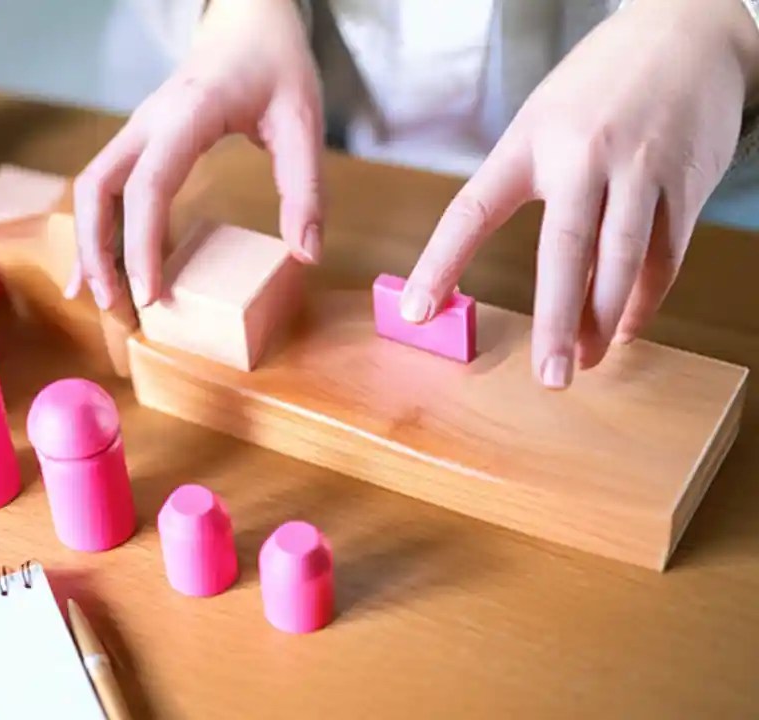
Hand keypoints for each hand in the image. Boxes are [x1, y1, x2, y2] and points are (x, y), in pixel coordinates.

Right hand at [71, 0, 323, 308]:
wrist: (248, 22)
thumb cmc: (275, 65)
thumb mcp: (304, 122)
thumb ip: (305, 189)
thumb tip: (306, 255)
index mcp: (186, 115)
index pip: (148, 186)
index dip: (141, 245)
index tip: (149, 295)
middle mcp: (148, 123)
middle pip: (96, 188)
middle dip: (95, 250)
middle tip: (115, 306)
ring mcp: (137, 131)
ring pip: (91, 188)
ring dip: (88, 242)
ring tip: (99, 296)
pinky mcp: (139, 142)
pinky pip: (104, 186)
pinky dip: (97, 228)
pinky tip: (101, 268)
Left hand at [400, 0, 758, 388]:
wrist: (686, 29)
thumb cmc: (598, 85)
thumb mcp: (541, 118)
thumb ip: (520, 183)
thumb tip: (495, 261)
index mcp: (529, 142)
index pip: (471, 210)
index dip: (440, 264)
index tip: (416, 311)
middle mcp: (583, 156)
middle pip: (564, 250)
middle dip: (557, 320)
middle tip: (549, 376)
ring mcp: (639, 169)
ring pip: (622, 260)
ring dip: (604, 320)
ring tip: (583, 361)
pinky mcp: (685, 182)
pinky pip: (665, 254)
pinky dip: (645, 297)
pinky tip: (625, 327)